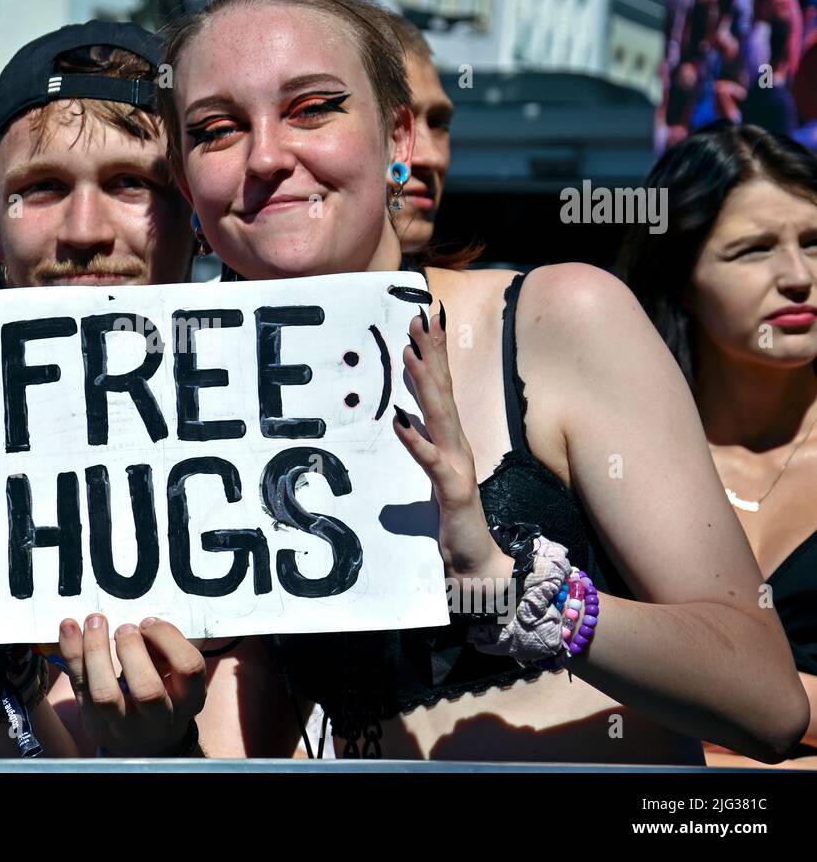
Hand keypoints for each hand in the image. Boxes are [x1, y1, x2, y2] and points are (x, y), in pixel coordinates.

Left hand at [60, 614, 204, 756]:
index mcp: (188, 700)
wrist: (146, 744)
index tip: (149, 622)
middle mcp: (159, 720)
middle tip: (123, 628)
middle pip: (147, 689)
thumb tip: (139, 626)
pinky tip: (69, 626)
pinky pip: (79, 687)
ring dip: (96, 650)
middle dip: (132, 649)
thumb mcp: (175, 674)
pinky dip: (72, 653)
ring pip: (106, 694)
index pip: (188, 667)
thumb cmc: (163, 693)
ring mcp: (124, 727)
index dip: (168, 638)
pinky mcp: (94, 724)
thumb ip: (164, 650)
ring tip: (95, 621)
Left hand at [392, 303, 507, 583]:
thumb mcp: (433, 475)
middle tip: (420, 316)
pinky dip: (415, 440)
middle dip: (431, 352)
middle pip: (442, 389)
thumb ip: (420, 446)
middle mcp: (456, 444)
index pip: (440, 388)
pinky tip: (400, 421)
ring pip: (438, 415)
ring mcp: (456, 464)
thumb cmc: (454, 519)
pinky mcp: (452, 489)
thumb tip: (403, 420)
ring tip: (409, 352)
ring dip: (424, 382)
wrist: (478, 562)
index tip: (420, 321)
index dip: (431, 354)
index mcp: (450, 438)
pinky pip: (429, 461)